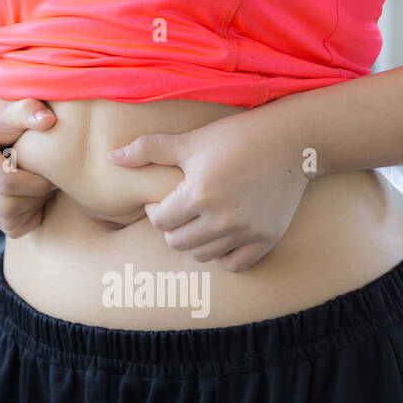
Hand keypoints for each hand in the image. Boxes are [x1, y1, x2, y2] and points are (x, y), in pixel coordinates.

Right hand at [0, 94, 57, 236]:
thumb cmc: (3, 109)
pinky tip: (36, 195)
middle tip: (53, 181)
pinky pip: (10, 227)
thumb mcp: (12, 106)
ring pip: (8, 220)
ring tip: (44, 186)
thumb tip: (47, 120)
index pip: (6, 182)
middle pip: (7, 207)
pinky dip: (28, 216)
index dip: (36, 182)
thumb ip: (29, 110)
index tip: (55, 172)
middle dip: (36, 198)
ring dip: (33, 208)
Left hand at [107, 108, 309, 270]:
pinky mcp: (267, 238)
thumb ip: (148, 150)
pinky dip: (223, 256)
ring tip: (197, 221)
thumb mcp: (189, 141)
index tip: (163, 198)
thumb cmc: (235, 137)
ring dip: (193, 241)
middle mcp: (223, 219)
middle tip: (179, 210)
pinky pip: (235, 265)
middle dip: (171, 227)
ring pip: (202, 255)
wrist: (291, 142)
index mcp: (199, 194)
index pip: (159, 221)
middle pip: (176, 242)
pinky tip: (220, 236)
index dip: (154, 210)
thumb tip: (111, 158)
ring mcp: (247, 232)